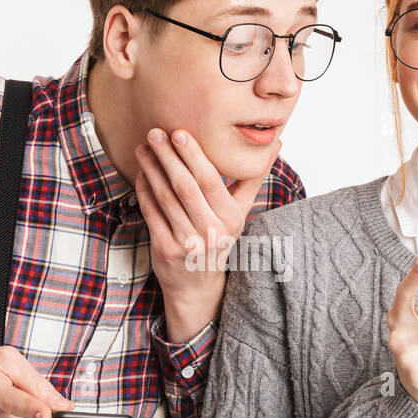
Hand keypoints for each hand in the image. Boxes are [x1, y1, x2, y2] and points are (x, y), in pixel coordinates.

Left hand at [134, 127, 277, 341]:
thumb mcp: (240, 212)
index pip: (210, 181)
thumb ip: (253, 178)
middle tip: (156, 132)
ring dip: (152, 169)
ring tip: (144, 147)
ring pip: (166, 197)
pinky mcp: (165, 248)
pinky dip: (144, 190)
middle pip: (185, 187)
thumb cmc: (219, 239)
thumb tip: (276, 144)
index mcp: (230, 218)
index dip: (193, 155)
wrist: (198, 285)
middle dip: (169, 157)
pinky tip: (141, 173)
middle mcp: (210, 231)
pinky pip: (151, 213)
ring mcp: (186, 242)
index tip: (180, 133)